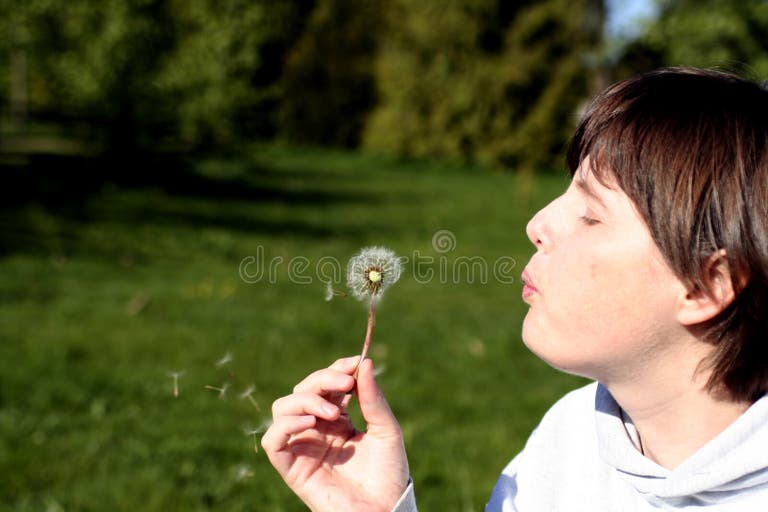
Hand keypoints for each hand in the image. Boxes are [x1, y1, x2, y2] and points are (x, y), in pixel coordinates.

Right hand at [262, 357, 408, 511]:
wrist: (385, 509)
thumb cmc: (388, 474)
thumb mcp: (386, 430)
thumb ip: (373, 399)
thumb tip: (364, 362)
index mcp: (338, 419)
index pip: (325, 383)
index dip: (336, 368)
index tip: (354, 362)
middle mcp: (316, 429)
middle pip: (303, 390)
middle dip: (322, 380)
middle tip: (346, 383)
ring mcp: (302, 446)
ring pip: (282, 408)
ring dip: (305, 400)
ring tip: (332, 410)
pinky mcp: (291, 468)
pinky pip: (272, 440)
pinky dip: (286, 425)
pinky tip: (311, 422)